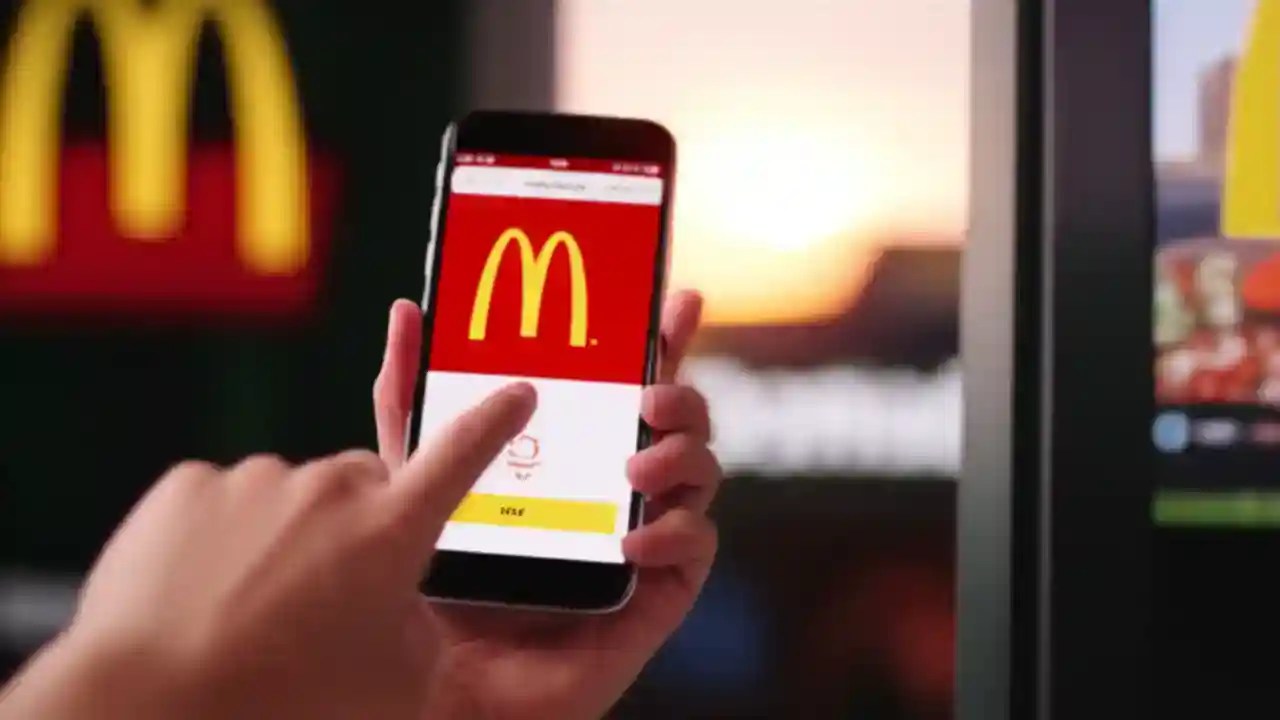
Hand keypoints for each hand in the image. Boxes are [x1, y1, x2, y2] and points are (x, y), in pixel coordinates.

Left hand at [0, 385, 536, 719]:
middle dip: (358, 526)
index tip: (516, 392)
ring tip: (254, 612)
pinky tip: (205, 594)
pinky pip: (223, 500)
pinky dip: (222, 538)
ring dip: (286, 538)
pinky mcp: (188, 485)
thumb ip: (419, 628)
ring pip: (290, 498)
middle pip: (364, 487)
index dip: (496, 420)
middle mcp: (329, 488)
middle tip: (329, 597)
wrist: (148, 706)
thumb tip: (401, 603)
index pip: (463, 454)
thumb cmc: (286, 706)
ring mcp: (255, 480)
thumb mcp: (398, 686)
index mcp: (392, 531)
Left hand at [373, 290, 721, 719]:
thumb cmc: (434, 582)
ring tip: (633, 470)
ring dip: (682, 456)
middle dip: (683, 391)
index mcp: (576, 454)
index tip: (674, 298)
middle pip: (682, 420)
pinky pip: (698, 547)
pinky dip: (675, 532)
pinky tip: (631, 540)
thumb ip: (411, 399)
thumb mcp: (411, 477)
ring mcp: (645, 537)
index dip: (662, 339)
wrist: (445, 682)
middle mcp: (618, 490)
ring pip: (703, 472)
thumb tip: (406, 310)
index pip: (632, 385)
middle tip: (648, 397)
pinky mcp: (659, 592)